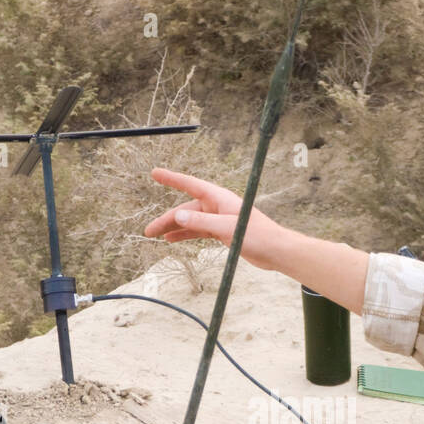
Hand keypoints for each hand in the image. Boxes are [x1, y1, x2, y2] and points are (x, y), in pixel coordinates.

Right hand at [143, 167, 288, 272]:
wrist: (275, 251)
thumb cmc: (258, 236)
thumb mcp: (227, 229)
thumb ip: (201, 222)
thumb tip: (178, 215)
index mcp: (219, 198)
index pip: (190, 184)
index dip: (171, 179)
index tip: (155, 173)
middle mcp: (217, 206)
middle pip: (185, 209)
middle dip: (166, 219)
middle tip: (148, 231)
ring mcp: (218, 219)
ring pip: (190, 221)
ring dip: (174, 228)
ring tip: (156, 236)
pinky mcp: (222, 232)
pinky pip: (198, 231)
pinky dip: (185, 235)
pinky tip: (173, 240)